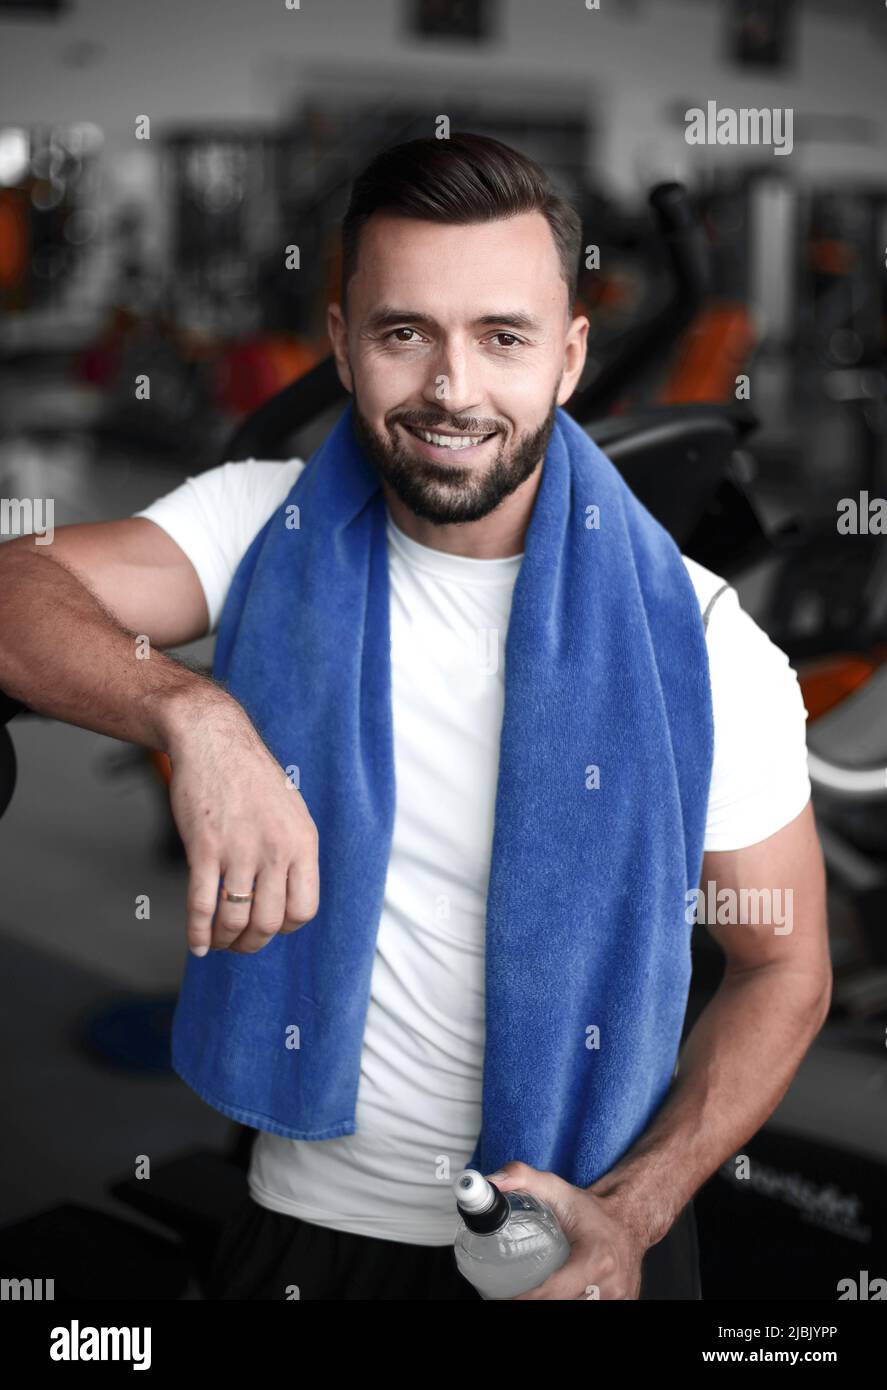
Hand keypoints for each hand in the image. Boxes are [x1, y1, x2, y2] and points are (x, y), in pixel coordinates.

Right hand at [165, 696, 319, 955]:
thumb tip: (288, 895)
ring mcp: (240, 850)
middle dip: (253, 943)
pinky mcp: (205, 847)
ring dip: (226, 940)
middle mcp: (277, 849)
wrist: (214, 740)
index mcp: (303, 842)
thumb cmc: (250, 777)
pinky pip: (202, 905)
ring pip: (236, 919)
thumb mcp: (290, 811)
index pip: (305, 909)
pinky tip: (197, 943)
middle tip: (240, 944)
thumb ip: (293, 852)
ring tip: (218, 942)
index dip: (285, 926)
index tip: (268, 925)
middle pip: (270, 922)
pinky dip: (198, 932)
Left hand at [484, 1160, 648, 1299]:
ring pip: (573, 1309)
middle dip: (534, 1302)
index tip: (503, 1296)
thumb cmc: (591, 1210)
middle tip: (512, 1293)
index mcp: (596, 1259)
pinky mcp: (622, 1306)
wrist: (629, 1220)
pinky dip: (567, 1302)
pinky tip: (554, 1295)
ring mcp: (618, 1300)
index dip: (524, 1298)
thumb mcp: (556, 1188)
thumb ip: (522, 1177)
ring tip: (530, 1293)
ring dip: (550, 1302)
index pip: (553, 1291)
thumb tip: (491, 1182)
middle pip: (561, 1305)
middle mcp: (611, 1285)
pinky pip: (588, 1309)